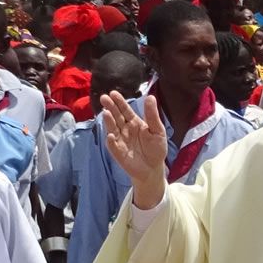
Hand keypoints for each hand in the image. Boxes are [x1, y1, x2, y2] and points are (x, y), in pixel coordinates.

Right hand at [100, 90, 167, 208]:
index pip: (125, 110)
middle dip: (110, 107)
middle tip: (104, 98)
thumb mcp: (158, 130)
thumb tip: (150, 97)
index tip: (113, 93)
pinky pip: (113, 146)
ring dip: (108, 122)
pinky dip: (111, 141)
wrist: (153, 168)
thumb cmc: (156, 148)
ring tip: (106, 113)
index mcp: (134, 122)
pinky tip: (111, 135)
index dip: (119, 102)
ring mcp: (120, 141)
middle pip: (116, 116)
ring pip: (113, 129)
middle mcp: (125, 129)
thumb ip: (152, 115)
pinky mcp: (118, 153)